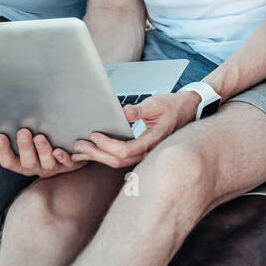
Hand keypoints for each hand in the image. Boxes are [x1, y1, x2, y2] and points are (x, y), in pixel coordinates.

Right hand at [0, 127, 82, 176]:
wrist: (68, 156)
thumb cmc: (37, 151)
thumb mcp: (18, 152)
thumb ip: (0, 153)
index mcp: (21, 164)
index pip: (8, 162)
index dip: (3, 151)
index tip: (0, 136)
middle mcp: (36, 168)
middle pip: (28, 162)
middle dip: (25, 148)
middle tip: (24, 132)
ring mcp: (53, 167)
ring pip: (47, 163)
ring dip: (43, 150)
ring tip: (40, 137)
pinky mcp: (70, 164)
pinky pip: (67, 163)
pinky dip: (63, 157)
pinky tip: (59, 150)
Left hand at [70, 91, 195, 168]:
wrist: (187, 111)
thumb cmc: (172, 106)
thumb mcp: (157, 103)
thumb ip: (141, 109)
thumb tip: (125, 111)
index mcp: (153, 141)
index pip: (126, 150)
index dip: (108, 144)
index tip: (94, 134)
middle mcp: (148, 152)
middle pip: (118, 160)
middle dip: (96, 153)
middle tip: (78, 145)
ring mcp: (144, 154)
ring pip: (117, 162)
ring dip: (97, 157)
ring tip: (78, 152)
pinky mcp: (139, 152)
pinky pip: (120, 159)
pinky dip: (104, 156)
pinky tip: (91, 154)